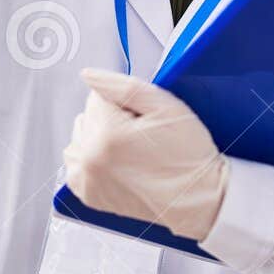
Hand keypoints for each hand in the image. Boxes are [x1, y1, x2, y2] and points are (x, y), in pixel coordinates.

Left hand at [63, 68, 229, 241]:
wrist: (197, 197)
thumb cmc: (188, 156)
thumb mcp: (166, 106)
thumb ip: (122, 86)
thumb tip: (89, 76)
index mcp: (107, 135)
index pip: (98, 96)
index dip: (125, 104)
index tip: (145, 121)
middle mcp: (91, 160)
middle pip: (88, 116)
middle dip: (112, 119)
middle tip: (143, 137)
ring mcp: (87, 180)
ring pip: (80, 136)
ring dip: (99, 137)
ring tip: (130, 150)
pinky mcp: (89, 195)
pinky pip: (77, 162)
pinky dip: (93, 158)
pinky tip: (117, 162)